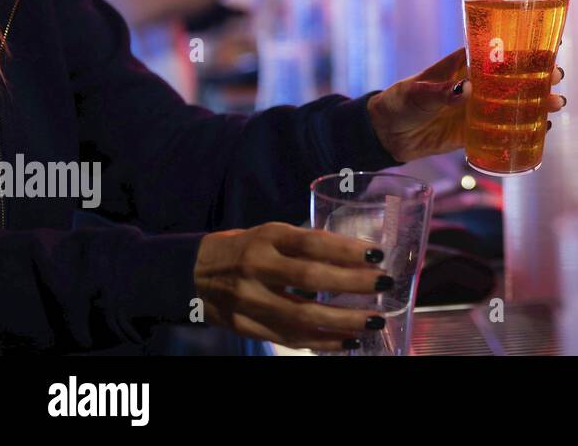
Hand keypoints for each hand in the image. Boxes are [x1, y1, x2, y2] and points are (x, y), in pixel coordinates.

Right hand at [194, 222, 390, 351]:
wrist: (193, 272)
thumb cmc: (248, 248)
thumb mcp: (273, 234)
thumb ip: (308, 244)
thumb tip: (358, 256)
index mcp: (267, 238)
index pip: (311, 243)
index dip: (345, 249)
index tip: (377, 254)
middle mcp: (256, 267)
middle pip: (309, 279)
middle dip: (351, 284)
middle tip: (383, 285)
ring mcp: (247, 300)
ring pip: (300, 316)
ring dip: (342, 322)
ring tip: (373, 321)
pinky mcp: (243, 326)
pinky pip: (287, 338)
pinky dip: (320, 342)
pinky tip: (347, 341)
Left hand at [366, 47, 565, 161]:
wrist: (387, 133)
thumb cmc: (401, 101)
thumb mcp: (418, 92)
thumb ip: (440, 91)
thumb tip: (466, 90)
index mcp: (466, 64)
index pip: (501, 50)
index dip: (526, 48)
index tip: (548, 46)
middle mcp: (478, 84)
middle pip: (516, 76)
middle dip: (540, 75)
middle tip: (557, 77)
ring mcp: (479, 107)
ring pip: (516, 102)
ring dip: (538, 101)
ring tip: (556, 104)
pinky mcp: (476, 132)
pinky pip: (505, 130)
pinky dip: (524, 129)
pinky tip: (542, 129)